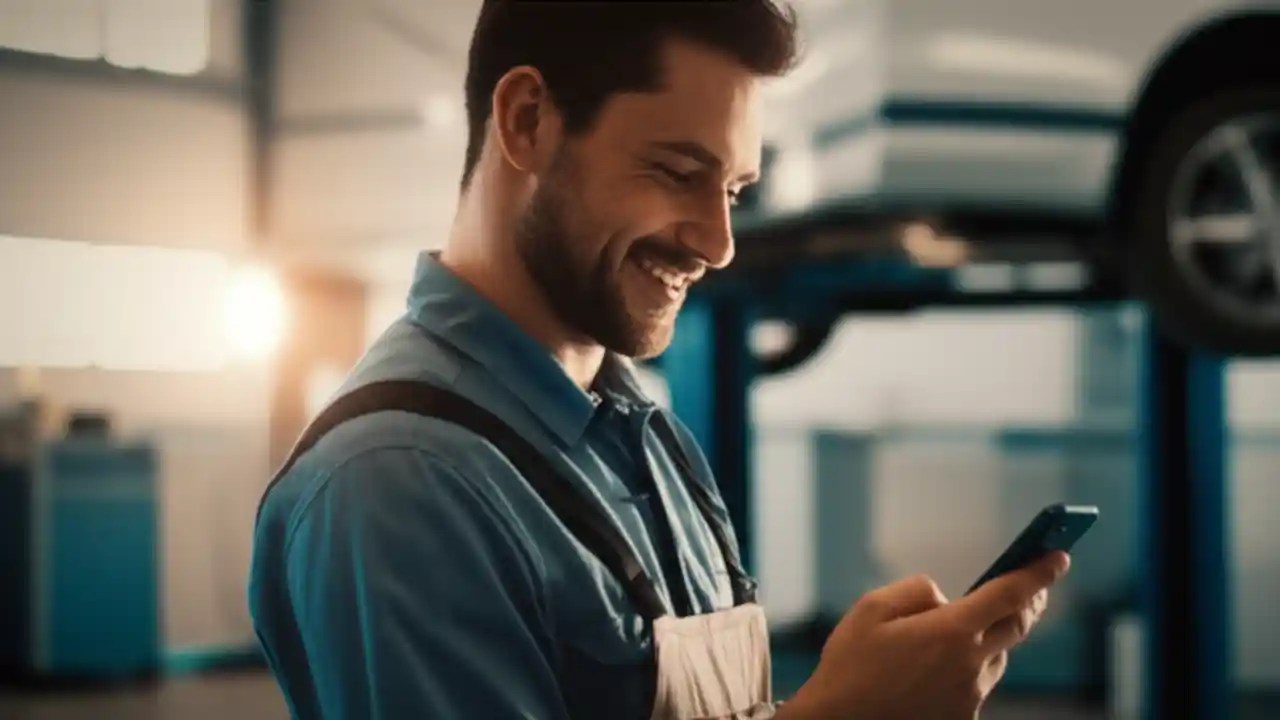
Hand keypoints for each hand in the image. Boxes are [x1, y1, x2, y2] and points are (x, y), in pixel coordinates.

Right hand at [776, 552, 1069, 719]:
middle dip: (1029, 600)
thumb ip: (917, 591)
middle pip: (1018, 624)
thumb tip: (946, 597)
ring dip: (991, 635)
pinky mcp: (965, 717)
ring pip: (997, 654)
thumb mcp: (871, 608)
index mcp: (951, 631)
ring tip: (966, 627)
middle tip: (1033, 585)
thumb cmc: (851, 664)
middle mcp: (970, 664)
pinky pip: (978, 682)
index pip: (1010, 593)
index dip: (1039, 572)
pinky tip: (938, 666)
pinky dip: (968, 665)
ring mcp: (971, 695)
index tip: (1058, 557)